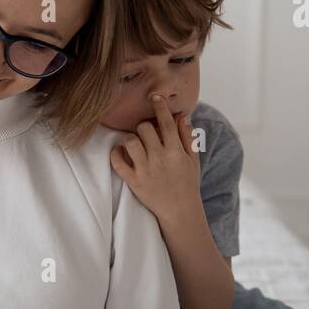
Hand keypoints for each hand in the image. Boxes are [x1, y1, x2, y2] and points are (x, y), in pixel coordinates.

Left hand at [109, 94, 202, 229]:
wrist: (180, 211)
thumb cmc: (187, 183)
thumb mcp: (193, 160)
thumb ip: (187, 137)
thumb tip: (182, 116)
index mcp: (176, 152)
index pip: (166, 122)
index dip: (160, 106)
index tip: (155, 97)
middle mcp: (160, 159)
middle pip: (144, 129)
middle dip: (144, 126)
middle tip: (146, 132)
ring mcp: (145, 170)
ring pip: (130, 141)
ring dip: (131, 139)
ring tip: (135, 143)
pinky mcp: (133, 181)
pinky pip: (118, 163)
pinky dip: (116, 154)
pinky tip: (120, 152)